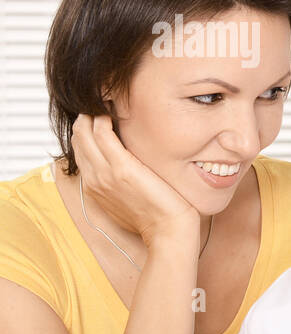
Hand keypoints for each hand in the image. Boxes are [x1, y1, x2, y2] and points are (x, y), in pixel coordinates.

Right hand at [72, 114, 198, 247]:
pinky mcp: (121, 168)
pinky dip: (102, 119)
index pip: (81, 152)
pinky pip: (102, 135)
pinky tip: (110, 111)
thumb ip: (120, 184)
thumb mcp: (130, 200)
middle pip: (78, 140)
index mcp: (94, 188)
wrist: (169, 231)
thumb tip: (125, 171)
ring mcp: (105, 173)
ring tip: (104, 102)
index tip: (97, 118)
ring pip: (85, 134)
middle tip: (98, 103)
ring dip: (91, 115)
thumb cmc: (156, 218)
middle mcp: (94, 179)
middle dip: (85, 119)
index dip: (86, 133)